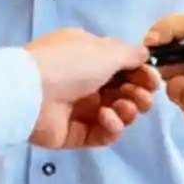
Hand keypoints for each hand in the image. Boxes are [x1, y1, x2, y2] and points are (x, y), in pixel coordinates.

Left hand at [24, 29, 158, 148]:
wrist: (31, 92)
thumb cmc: (71, 63)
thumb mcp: (106, 50)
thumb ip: (130, 54)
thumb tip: (144, 55)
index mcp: (90, 57)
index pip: (123, 68)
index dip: (141, 75)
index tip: (152, 80)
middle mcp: (85, 81)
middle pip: (124, 92)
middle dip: (139, 94)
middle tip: (141, 96)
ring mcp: (79, 109)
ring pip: (117, 114)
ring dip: (127, 110)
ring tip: (122, 107)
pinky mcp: (75, 133)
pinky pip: (102, 133)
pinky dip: (111, 126)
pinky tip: (106, 117)